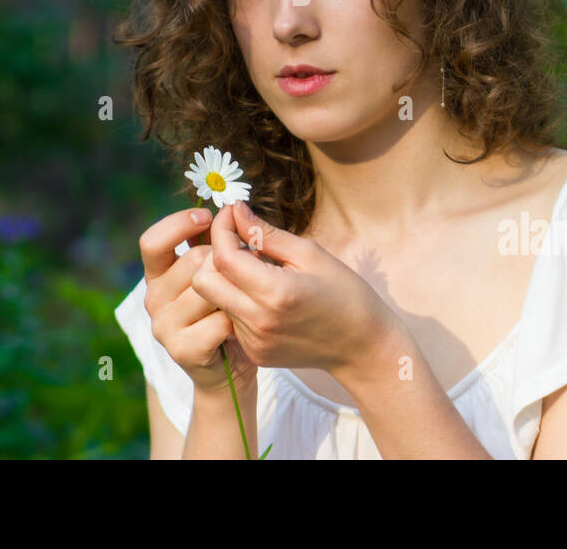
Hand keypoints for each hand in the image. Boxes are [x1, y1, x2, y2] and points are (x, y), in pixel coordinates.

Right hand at [138, 207, 258, 396]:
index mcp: (158, 274)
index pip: (152, 241)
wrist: (230, 369)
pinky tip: (236, 329)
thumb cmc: (229, 311)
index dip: (179, 224)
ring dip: (233, 294)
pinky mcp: (181, 349)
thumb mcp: (222, 271)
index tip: (208, 217)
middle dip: (224, 262)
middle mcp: (153, 298)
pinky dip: (237, 323)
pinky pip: (219, 320)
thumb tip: (231, 208)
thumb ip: (217, 242)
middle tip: (240, 277)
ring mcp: (163, 326)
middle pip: (192, 259)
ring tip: (238, 305)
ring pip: (207, 289)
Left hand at [191, 200, 397, 378]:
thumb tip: (236, 211)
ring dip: (227, 279)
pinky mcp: (253, 354)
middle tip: (240, 243)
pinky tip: (263, 295)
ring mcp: (253, 342)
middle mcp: (258, 322)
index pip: (223, 256)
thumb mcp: (310, 254)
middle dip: (214, 256)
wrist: (362, 348)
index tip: (231, 214)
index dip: (221, 229)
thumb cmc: (344, 294)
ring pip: (215, 300)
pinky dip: (238, 301)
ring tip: (258, 270)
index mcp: (275, 293)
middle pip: (204, 281)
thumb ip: (266, 233)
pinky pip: (229, 318)